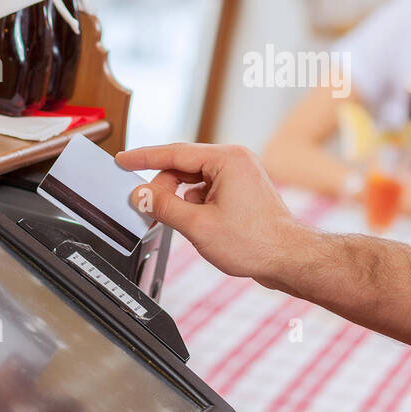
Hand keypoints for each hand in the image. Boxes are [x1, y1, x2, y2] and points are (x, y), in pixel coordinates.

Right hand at [116, 142, 303, 283]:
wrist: (288, 259)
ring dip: (180, 199)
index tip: (122, 160)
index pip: (174, 152)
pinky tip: (195, 223)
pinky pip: (207, 189)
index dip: (143, 158)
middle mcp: (236, 160)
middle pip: (183, 166)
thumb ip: (163, 207)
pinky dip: (194, 204)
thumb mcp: (197, 225)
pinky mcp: (242, 190)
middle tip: (148, 209)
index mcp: (227, 159)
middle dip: (164, 188)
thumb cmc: (255, 242)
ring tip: (179, 222)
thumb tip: (140, 196)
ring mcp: (240, 174)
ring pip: (194, 180)